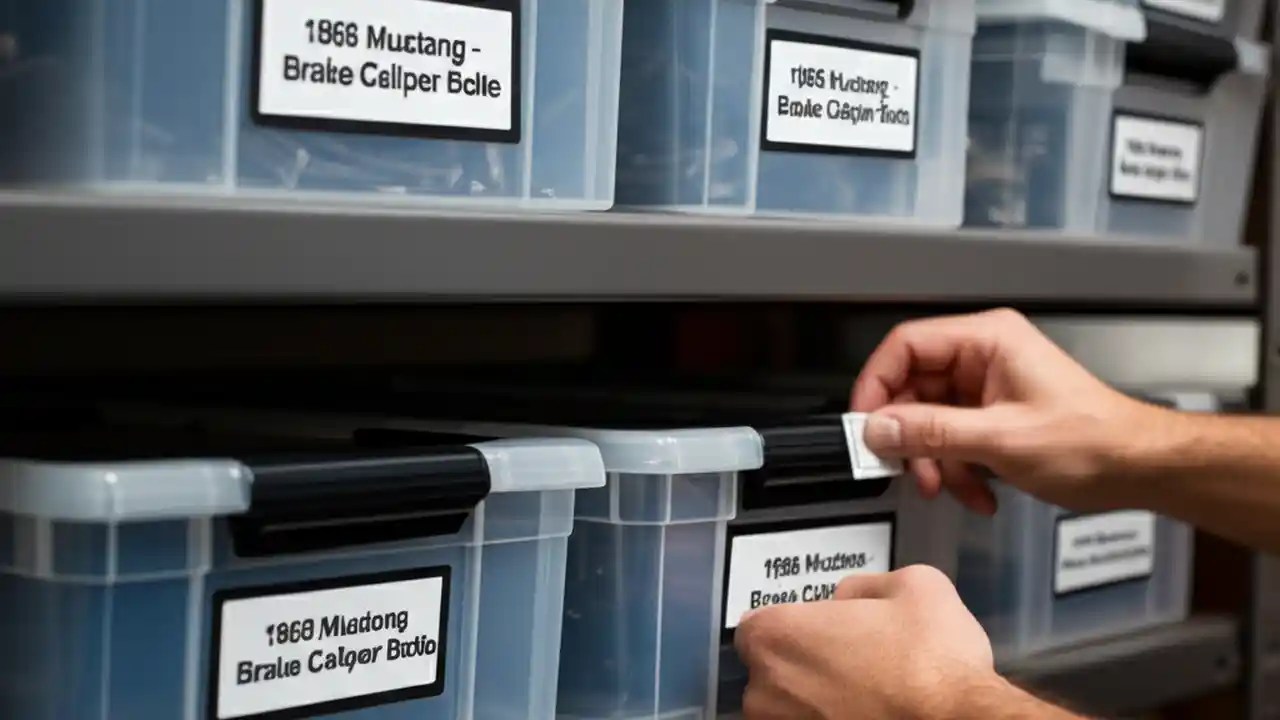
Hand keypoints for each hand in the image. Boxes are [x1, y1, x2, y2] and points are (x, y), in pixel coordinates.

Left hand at [734, 566, 1001, 719]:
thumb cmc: (932, 661)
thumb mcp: (913, 585)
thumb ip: (863, 585)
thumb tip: (846, 598)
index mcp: (774, 636)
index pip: (758, 626)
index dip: (797, 626)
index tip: (827, 633)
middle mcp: (764, 691)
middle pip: (773, 671)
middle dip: (807, 665)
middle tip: (856, 665)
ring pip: (790, 710)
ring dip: (817, 702)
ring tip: (868, 697)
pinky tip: (870, 715)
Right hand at [851, 309, 1162, 513]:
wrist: (1138, 468)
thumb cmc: (1092, 441)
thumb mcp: (1001, 439)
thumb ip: (932, 432)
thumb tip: (878, 429)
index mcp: (986, 340)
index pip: (906, 346)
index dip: (876, 385)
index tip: (866, 426)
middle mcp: (982, 356)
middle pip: (912, 388)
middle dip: (910, 436)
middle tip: (906, 469)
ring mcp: (988, 386)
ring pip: (929, 419)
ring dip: (935, 461)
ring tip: (950, 489)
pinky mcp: (993, 415)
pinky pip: (952, 438)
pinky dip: (957, 469)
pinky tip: (977, 494)